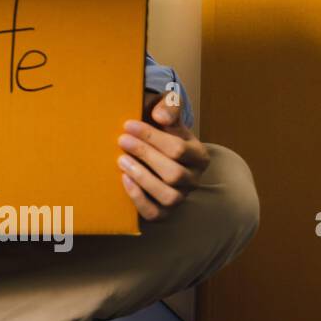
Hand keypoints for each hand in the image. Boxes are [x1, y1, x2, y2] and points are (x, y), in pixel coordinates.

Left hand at [117, 90, 211, 220]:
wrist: (150, 147)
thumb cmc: (159, 127)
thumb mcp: (167, 111)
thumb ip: (169, 106)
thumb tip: (160, 115)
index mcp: (198, 155)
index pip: (178, 149)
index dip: (151, 136)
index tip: (128, 125)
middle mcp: (193, 179)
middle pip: (174, 174)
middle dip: (145, 155)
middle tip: (122, 140)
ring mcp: (180, 197)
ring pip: (168, 196)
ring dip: (142, 178)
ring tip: (121, 160)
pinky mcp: (163, 212)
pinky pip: (154, 213)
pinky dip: (138, 199)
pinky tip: (124, 180)